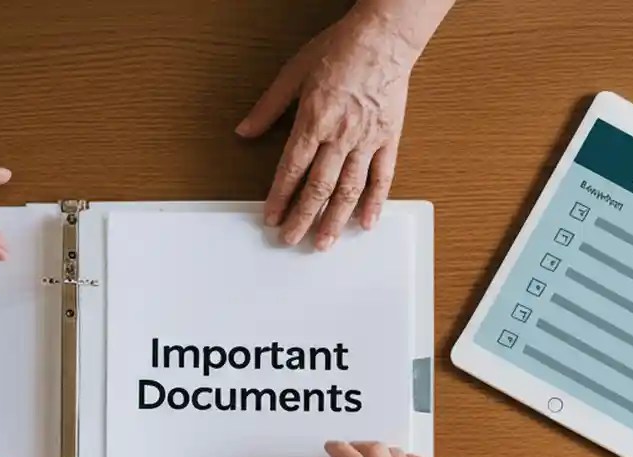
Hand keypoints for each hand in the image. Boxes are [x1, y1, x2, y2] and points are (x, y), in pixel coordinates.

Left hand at [237, 6, 418, 249]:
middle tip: (291, 239)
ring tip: (323, 242)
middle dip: (303, 217)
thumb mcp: (293, 73)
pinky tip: (365, 223)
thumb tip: (244, 131)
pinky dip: (374, 203)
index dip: (279, 197)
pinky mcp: (389, 139)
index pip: (291, 169)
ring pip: (349, 189)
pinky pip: (382, 178)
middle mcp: (340, 136)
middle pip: (319, 187)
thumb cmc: (339, 50)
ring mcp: (367, 140)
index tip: (271, 218)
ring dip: (335, 220)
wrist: (383, 38)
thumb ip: (268, 108)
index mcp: (314, 120)